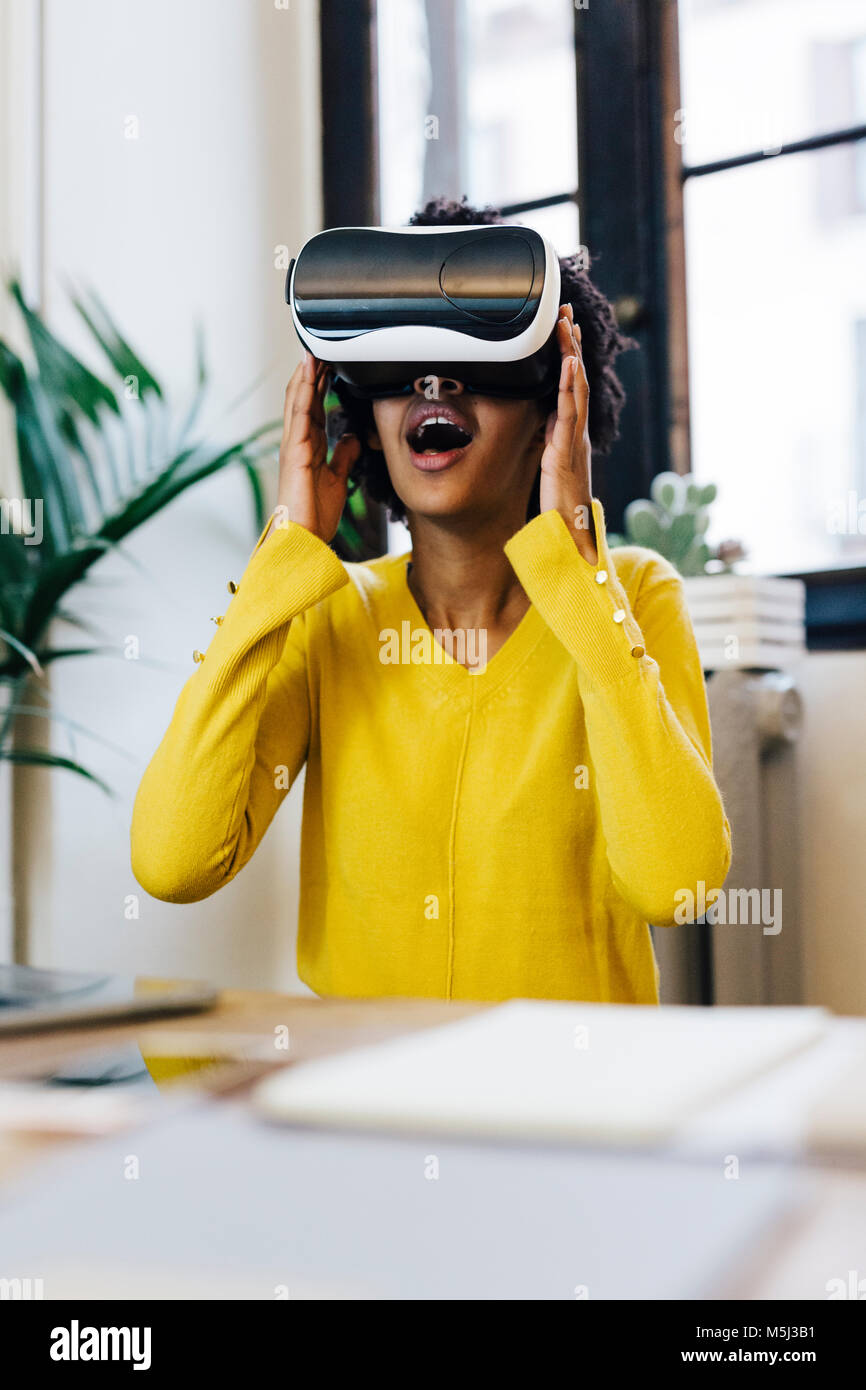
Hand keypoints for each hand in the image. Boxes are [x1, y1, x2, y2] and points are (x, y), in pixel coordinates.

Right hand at [271, 351, 359, 543]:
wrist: (305, 538)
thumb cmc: (315, 515)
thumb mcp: (337, 479)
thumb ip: (343, 457)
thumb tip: (351, 438)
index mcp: (308, 448)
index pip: (313, 408)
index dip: (320, 384)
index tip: (329, 363)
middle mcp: (298, 443)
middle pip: (303, 398)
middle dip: (311, 372)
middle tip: (320, 346)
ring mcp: (293, 445)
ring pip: (298, 401)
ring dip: (305, 374)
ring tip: (313, 349)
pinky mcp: (294, 452)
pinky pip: (299, 415)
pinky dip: (302, 391)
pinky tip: (308, 373)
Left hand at [538, 304, 596, 563]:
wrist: (572, 538)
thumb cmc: (560, 510)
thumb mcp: (548, 470)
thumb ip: (546, 447)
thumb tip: (539, 428)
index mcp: (569, 435)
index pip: (570, 387)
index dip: (568, 357)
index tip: (563, 328)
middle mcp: (575, 433)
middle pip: (576, 379)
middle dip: (571, 344)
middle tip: (565, 310)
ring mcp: (573, 440)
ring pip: (576, 390)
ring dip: (572, 355)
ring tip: (566, 324)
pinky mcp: (566, 451)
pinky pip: (569, 414)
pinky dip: (572, 387)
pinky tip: (570, 363)